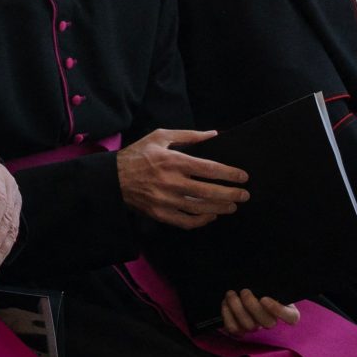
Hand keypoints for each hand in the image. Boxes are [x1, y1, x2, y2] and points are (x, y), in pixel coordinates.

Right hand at [116, 128, 249, 229]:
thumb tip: (213, 134)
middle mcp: (171, 181)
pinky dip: (201, 220)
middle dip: (231, 193)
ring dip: (220, 208)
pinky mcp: (160, 214)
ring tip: (232, 205)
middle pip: (209, 191)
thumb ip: (188, 136)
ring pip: (200, 208)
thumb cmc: (137, 154)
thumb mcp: (160, 137)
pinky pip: (186, 221)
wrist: (112, 178)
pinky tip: (211, 215)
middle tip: (244, 195)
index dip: (229, 174)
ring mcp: (166, 200)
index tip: (243, 177)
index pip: (209, 169)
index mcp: (173, 160)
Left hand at [219, 289, 300, 334]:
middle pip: (267, 323)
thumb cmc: (262, 284)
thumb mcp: (270, 282)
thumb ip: (271, 283)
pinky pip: (234, 328)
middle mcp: (271, 321)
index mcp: (286, 310)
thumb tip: (264, 278)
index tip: (264, 298)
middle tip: (244, 291)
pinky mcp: (240, 329)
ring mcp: (255, 327)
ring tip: (231, 294)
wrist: (246, 287)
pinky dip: (228, 315)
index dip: (279, 311)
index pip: (291, 317)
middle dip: (253, 306)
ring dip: (237, 308)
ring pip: (249, 326)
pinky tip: (225, 302)